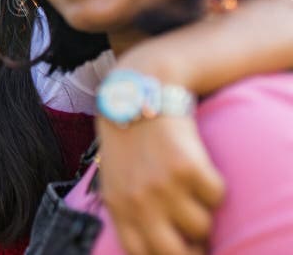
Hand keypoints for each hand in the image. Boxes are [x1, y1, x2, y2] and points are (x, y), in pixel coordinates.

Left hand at [96, 115, 224, 254]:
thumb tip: (154, 244)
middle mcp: (139, 201)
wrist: (139, 93)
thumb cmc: (128, 138)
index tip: (180, 247)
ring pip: (202, 226)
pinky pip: (216, 196)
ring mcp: (163, 186)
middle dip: (192, 247)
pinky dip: (213, 183)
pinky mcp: (188, 168)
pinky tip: (196, 163)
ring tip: (190, 186)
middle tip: (196, 234)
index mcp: (118, 206)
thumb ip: (129, 210)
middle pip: (175, 253)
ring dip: (203, 210)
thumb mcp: (115, 177)